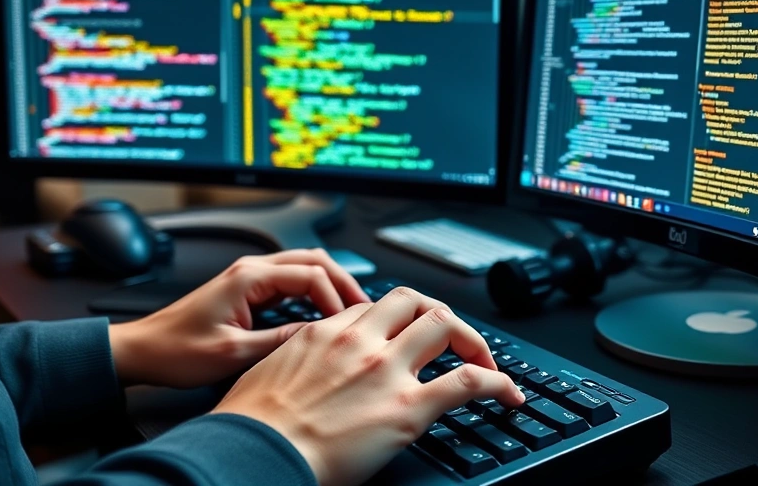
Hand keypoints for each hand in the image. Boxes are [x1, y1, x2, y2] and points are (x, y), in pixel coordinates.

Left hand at [109, 249, 369, 388]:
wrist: (143, 351)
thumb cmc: (176, 351)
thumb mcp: (233, 353)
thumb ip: (279, 342)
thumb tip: (318, 336)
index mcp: (248, 277)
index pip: (311, 274)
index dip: (336, 298)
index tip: (348, 323)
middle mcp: (251, 269)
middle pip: (314, 260)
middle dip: (344, 282)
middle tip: (364, 308)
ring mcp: (250, 277)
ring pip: (305, 266)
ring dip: (331, 284)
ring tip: (350, 309)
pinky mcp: (248, 289)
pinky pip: (292, 280)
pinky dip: (314, 291)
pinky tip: (323, 313)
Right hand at [213, 287, 525, 485]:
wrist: (250, 454)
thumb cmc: (252, 426)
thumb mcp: (269, 371)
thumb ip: (300, 357)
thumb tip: (311, 364)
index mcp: (327, 332)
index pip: (378, 306)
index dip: (402, 316)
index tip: (412, 331)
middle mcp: (361, 342)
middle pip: (417, 303)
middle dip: (442, 317)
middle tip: (454, 340)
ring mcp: (387, 371)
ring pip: (446, 326)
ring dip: (473, 342)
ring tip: (486, 362)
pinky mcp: (407, 408)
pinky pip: (467, 381)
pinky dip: (496, 382)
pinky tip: (506, 392)